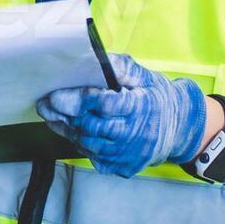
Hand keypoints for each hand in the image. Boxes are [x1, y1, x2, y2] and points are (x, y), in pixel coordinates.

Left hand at [37, 62, 209, 177]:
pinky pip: (95, 158)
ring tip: (54, 116)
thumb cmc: (156, 96)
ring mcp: (131, 154)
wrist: (180, 127)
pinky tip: (74, 131)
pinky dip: (81, 145)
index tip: (55, 95)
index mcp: (141, 106)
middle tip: (45, 105)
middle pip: (92, 127)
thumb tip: (93, 56)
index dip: (77, 100)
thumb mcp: (144, 75)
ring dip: (68, 130)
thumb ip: (119, 67)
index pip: (104, 104)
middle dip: (65, 115)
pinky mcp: (126, 167)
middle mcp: (136, 133)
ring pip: (89, 144)